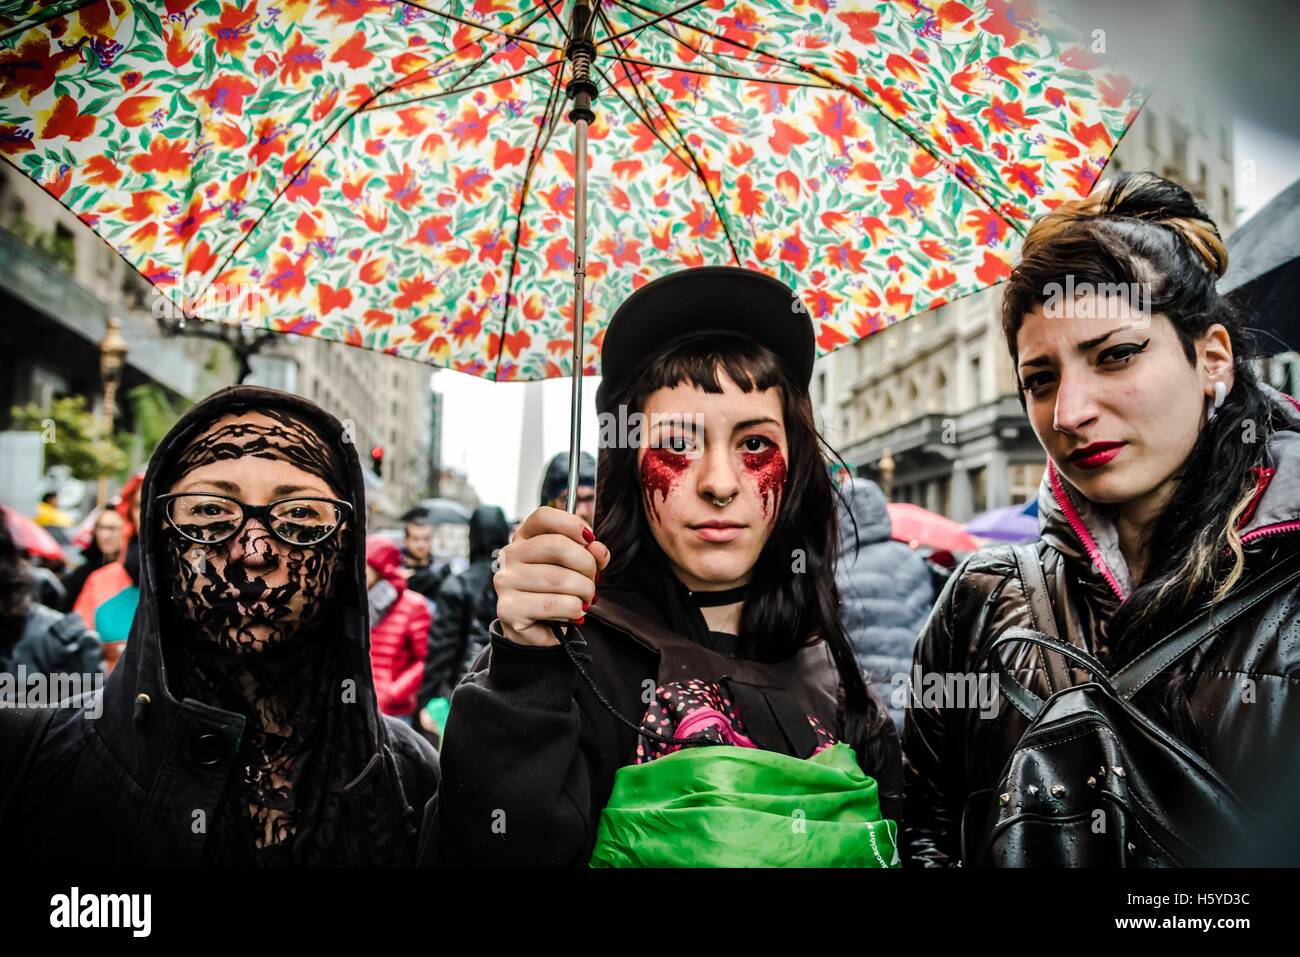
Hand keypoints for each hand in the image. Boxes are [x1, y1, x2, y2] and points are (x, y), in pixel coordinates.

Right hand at [494, 506, 609, 646]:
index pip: (543, 516)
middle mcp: (510, 556)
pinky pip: (553, 604)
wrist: (535, 630)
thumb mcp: (574, 567)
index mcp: (523, 538)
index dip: (572, 523)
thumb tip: (598, 550)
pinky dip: (574, 608)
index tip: (590, 539)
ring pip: (559, 578)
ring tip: (586, 598)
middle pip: (557, 545)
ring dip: (584, 590)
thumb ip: (588, 553)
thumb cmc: (555, 592)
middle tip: (593, 579)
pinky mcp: (509, 608)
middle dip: (586, 563)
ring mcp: (506, 581)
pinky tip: (575, 611)